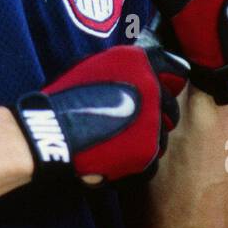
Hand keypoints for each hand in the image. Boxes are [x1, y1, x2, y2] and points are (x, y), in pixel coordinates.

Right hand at [11, 29, 189, 185]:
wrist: (51, 131)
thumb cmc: (64, 96)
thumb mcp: (91, 65)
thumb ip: (123, 66)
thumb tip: (144, 69)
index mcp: (140, 62)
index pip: (176, 70)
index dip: (170, 82)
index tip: (165, 90)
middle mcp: (153, 89)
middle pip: (171, 108)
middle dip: (157, 117)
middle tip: (132, 124)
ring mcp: (152, 122)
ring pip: (163, 138)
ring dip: (147, 142)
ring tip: (117, 143)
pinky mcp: (147, 153)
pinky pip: (152, 163)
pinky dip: (137, 164)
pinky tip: (115, 159)